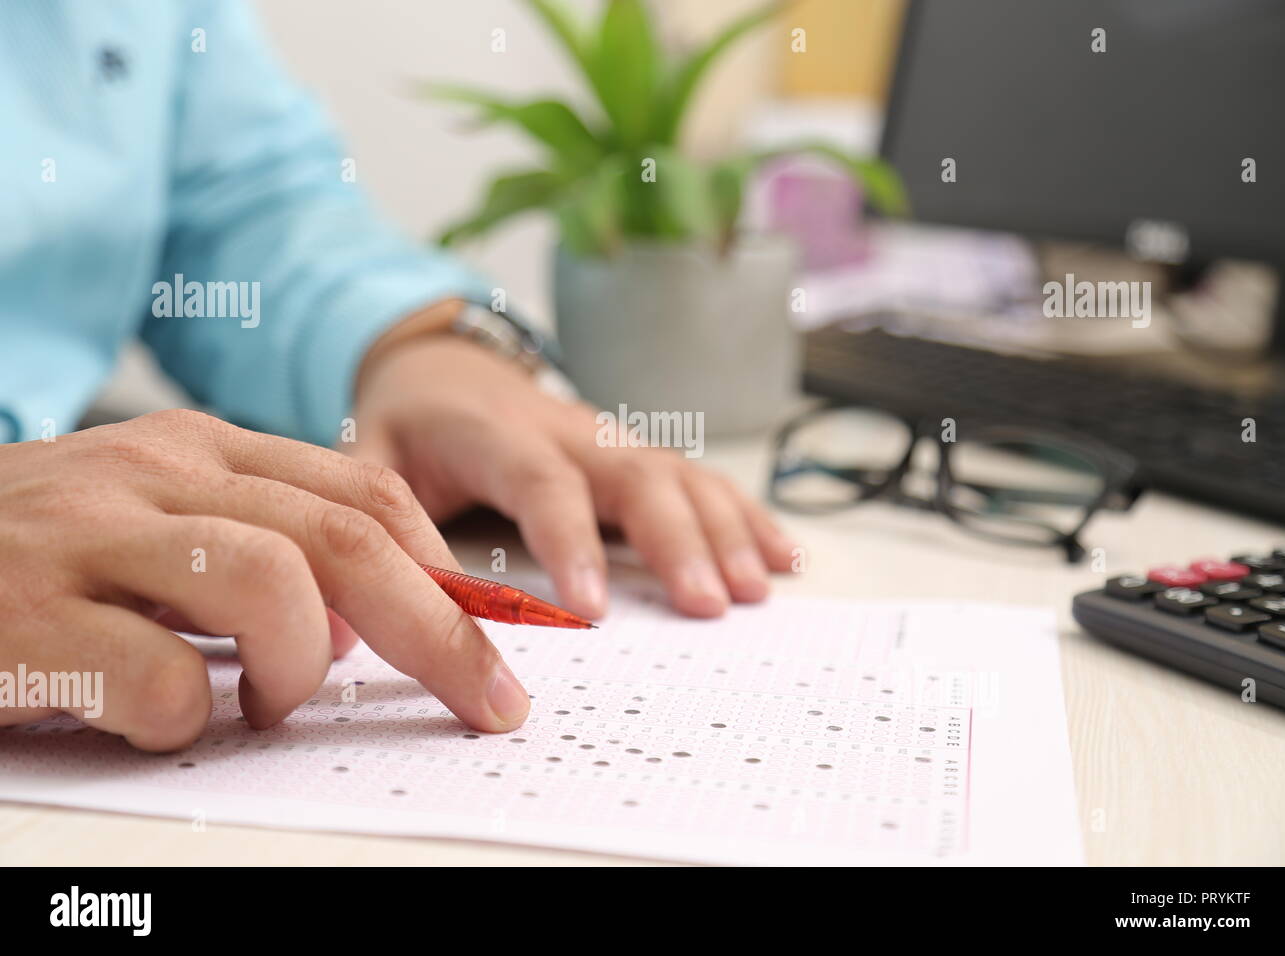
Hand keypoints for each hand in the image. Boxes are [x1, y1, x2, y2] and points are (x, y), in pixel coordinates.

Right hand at [0, 410, 531, 749]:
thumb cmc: (41, 552)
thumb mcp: (159, 520)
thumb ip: (261, 545)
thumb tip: (363, 622)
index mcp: (200, 449)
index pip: (362, 492)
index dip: (446, 568)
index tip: (497, 634)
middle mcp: (153, 476)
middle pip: (345, 541)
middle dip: (439, 629)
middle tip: (488, 698)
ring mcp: (87, 540)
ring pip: (270, 586)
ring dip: (299, 666)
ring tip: (273, 701)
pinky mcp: (26, 619)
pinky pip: (159, 677)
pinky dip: (190, 716)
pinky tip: (166, 718)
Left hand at [347, 334, 795, 619]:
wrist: (444, 366)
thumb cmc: (411, 423)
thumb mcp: (371, 458)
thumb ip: (379, 517)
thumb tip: (388, 599)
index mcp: (499, 435)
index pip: (544, 484)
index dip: (573, 543)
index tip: (595, 608)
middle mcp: (569, 431)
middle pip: (637, 474)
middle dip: (679, 540)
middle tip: (709, 606)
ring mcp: (610, 438)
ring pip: (680, 474)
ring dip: (724, 530)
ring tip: (754, 591)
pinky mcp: (634, 452)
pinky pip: (699, 477)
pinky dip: (745, 514)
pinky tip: (781, 554)